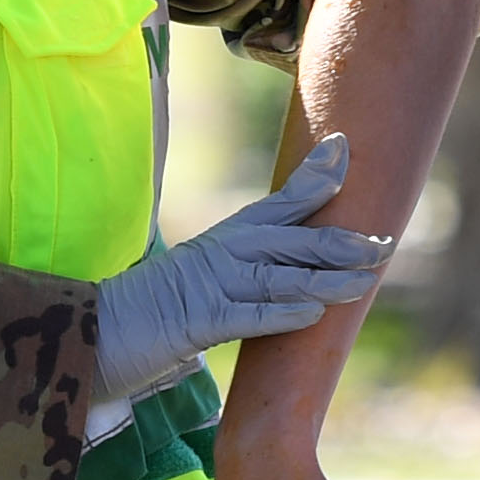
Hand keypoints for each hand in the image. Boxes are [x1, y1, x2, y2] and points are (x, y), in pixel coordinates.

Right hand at [92, 134, 392, 400]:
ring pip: (281, 277)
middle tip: (385, 242)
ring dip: (327, 279)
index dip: (316, 176)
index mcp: (227, 237)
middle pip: (293, 239)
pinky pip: (247, 315)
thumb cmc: (154, 308)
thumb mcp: (205, 278)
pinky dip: (281, 313)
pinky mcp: (198, 321)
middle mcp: (223, 253)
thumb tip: (300, 279)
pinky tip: (312, 314)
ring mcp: (211, 285)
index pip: (281, 201)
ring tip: (365, 280)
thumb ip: (248, 272)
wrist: (94, 331)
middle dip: (342, 240)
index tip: (345, 149)